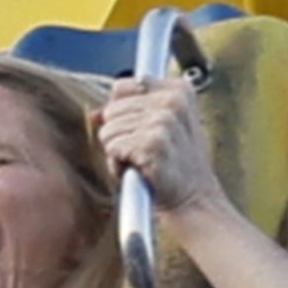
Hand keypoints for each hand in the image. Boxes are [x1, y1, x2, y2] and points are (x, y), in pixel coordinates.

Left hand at [98, 75, 224, 213]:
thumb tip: (94, 113)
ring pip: (108, 130)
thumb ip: (129, 111)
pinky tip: (141, 170)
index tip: (138, 131)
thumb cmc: (175, 166)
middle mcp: (173, 100)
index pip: (121, 87)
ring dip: (118, 151)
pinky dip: (119, 165)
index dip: (120, 113)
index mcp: (178, 89)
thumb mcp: (159, 128)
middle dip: (119, 135)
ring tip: (143, 160)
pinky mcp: (153, 143)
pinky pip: (112, 148)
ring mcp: (164, 121)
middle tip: (143, 151)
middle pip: (111, 110)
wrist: (192, 199)